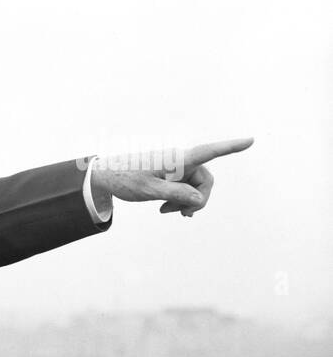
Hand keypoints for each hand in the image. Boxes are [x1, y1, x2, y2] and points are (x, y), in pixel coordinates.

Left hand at [89, 137, 253, 216]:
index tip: (251, 140)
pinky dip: (178, 199)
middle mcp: (179, 161)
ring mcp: (174, 168)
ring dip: (186, 201)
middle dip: (198, 199)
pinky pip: (183, 188)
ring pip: (194, 187)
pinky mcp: (169, 175)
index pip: (208, 152)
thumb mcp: (150, 191)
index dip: (230, 147)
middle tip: (184, 215)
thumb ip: (176, 195)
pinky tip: (166, 210)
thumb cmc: (125, 180)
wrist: (105, 176)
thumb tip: (199, 200)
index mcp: (176, 160)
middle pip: (204, 180)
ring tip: (167, 212)